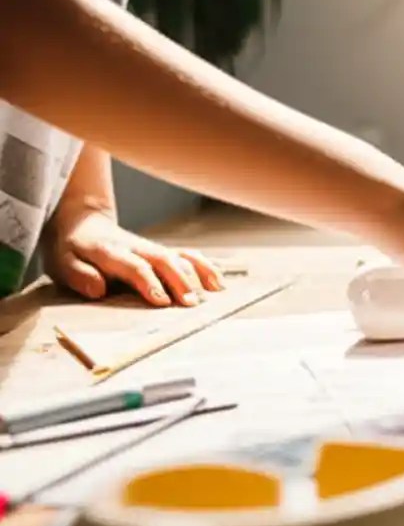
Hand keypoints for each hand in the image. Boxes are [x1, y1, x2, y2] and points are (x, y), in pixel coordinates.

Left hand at [43, 207, 223, 305]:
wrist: (82, 222)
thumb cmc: (72, 249)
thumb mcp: (62, 263)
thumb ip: (80, 275)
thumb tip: (98, 288)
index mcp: (109, 251)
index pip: (133, 266)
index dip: (149, 282)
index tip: (162, 301)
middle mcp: (136, 247)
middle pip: (163, 261)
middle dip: (180, 280)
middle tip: (193, 303)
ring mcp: (152, 248)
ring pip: (179, 256)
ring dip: (198, 273)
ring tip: (213, 292)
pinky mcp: (162, 251)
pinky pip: (187, 255)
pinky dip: (205, 266)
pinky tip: (219, 282)